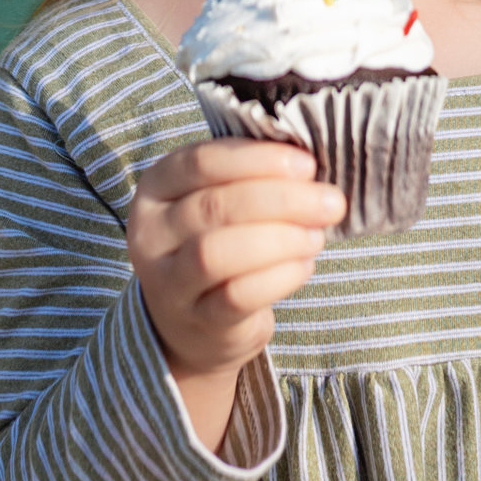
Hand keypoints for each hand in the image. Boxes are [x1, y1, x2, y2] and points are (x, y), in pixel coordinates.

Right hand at [127, 139, 344, 449]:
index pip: (201, 162)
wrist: (194, 320)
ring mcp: (168, 282)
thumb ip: (251, 175)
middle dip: (282, 200)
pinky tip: (305, 265)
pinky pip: (237, 296)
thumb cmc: (218, 239)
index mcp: (157, 186)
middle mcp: (151, 233)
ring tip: (317, 235)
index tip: (307, 164)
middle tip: (329, 201)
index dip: (258, 160)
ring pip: (218, 253)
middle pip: (215, 206)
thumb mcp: (218, 198)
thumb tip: (308, 166)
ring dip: (280, 239)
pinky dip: (279, 276)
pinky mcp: (196, 320)